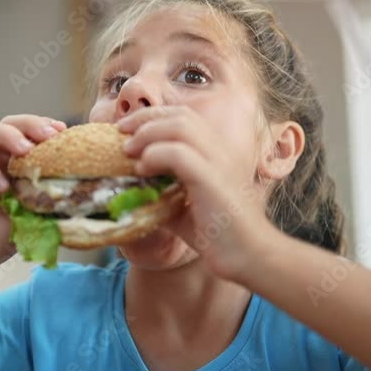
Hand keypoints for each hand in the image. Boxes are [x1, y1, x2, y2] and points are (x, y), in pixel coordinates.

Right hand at [0, 115, 65, 278]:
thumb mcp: (29, 218)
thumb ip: (46, 202)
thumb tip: (79, 195)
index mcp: (10, 163)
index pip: (26, 133)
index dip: (44, 127)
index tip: (64, 132)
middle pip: (7, 123)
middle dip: (30, 124)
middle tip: (50, 134)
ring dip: (7, 136)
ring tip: (26, 150)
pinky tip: (2, 186)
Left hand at [117, 106, 272, 279]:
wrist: (249, 255)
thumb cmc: (219, 236)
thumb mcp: (182, 212)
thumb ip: (162, 197)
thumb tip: (133, 198)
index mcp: (216, 153)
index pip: (184, 117)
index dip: (153, 117)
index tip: (127, 130)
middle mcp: (220, 150)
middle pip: (179, 114)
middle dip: (145, 117)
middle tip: (120, 131)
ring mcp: (218, 162)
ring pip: (180, 126)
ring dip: (147, 133)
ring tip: (128, 150)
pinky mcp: (212, 179)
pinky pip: (179, 153)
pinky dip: (155, 155)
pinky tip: (142, 170)